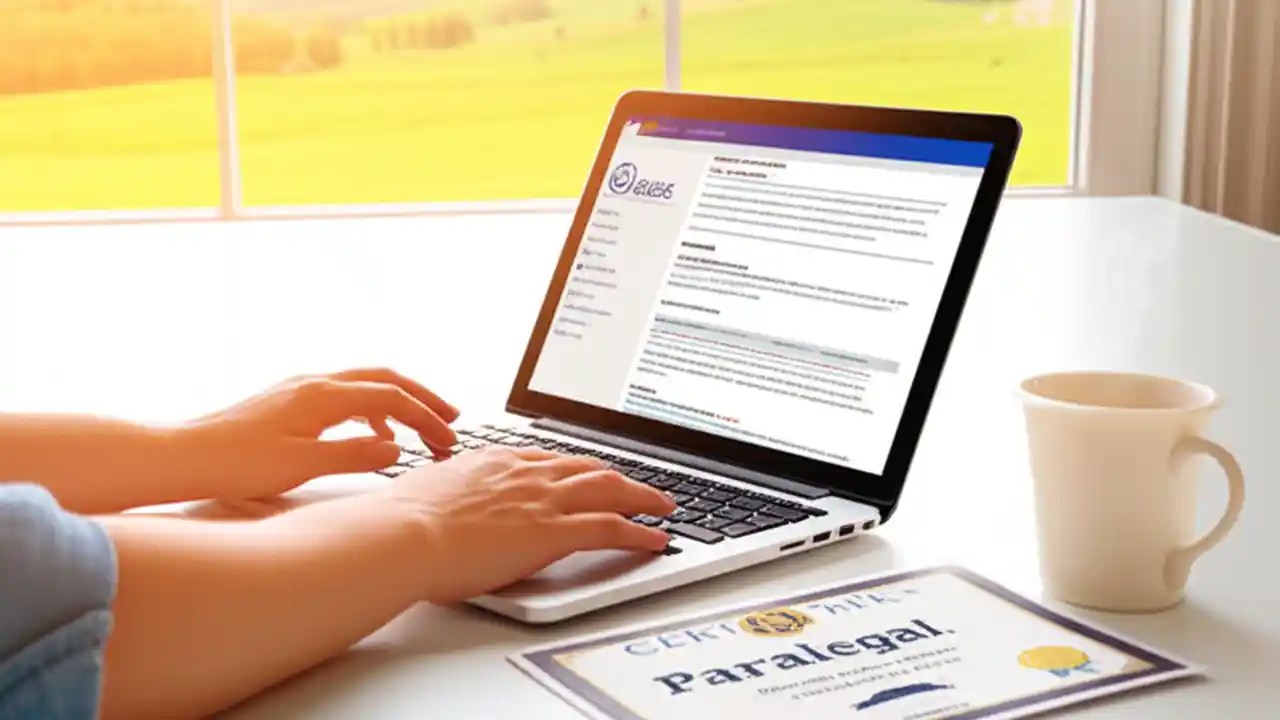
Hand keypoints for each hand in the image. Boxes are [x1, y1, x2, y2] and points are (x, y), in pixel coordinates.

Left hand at [179, 368, 458, 500]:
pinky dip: (371, 412)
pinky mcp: (289, 402)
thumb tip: (396, 449)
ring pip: (365, 385)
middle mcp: (314, 383)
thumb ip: (353, 456)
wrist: (182, 455)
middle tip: (451, 419)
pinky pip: (344, 396)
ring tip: (420, 430)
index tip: (448, 440)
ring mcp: (300, 389)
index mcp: (323, 396)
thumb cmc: (236, 464)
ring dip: (398, 404)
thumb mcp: (302, 466)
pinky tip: (371, 438)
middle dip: (422, 398)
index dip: (425, 418)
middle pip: (384, 379)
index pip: (391, 399)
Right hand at [385, 446, 676, 602]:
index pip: (551, 459)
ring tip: (663, 507)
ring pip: (611, 491)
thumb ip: (450, 493)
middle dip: (620, 477)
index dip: (577, 468)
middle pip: (589, 468)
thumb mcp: (430, 492)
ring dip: (643, 498)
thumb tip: (441, 501)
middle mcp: (527, 473)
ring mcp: (543, 500)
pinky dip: (639, 533)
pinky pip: (611, 528)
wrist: (402, 535)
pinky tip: (655, 540)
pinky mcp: (554, 532)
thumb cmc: (402, 521)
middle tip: (639, 486)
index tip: (589, 473)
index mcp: (497, 461)